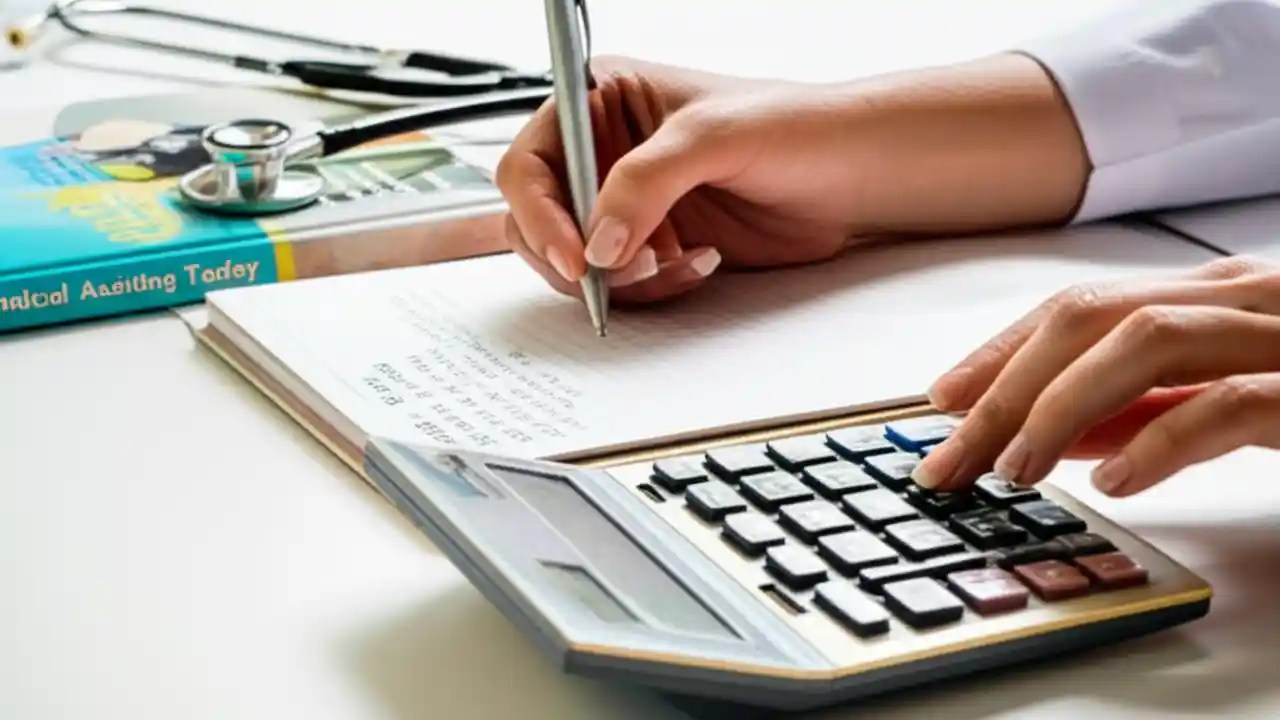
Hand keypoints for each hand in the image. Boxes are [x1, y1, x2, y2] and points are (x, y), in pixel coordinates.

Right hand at [495, 53, 1088, 302]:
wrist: (856, 178)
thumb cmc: (797, 126)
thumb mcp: (712, 137)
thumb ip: (644, 181)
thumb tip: (596, 242)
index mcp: (603, 102)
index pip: (531, 161)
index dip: (541, 212)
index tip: (575, 254)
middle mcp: (607, 154)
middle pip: (540, 220)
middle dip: (578, 255)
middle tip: (626, 271)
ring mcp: (629, 205)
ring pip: (579, 263)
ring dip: (621, 279)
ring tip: (677, 261)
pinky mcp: (657, 246)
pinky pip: (623, 286)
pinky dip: (653, 290)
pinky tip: (701, 264)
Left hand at [914, 256, 1279, 496]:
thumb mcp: (1220, 401)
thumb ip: (1139, 409)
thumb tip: (1043, 433)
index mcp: (1215, 296)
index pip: (1080, 308)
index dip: (1000, 351)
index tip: (941, 400)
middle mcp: (1245, 298)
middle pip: (1091, 316)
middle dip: (1005, 386)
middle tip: (952, 457)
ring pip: (1146, 340)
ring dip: (1062, 405)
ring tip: (1016, 467)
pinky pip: (1227, 402)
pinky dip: (1158, 438)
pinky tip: (1112, 479)